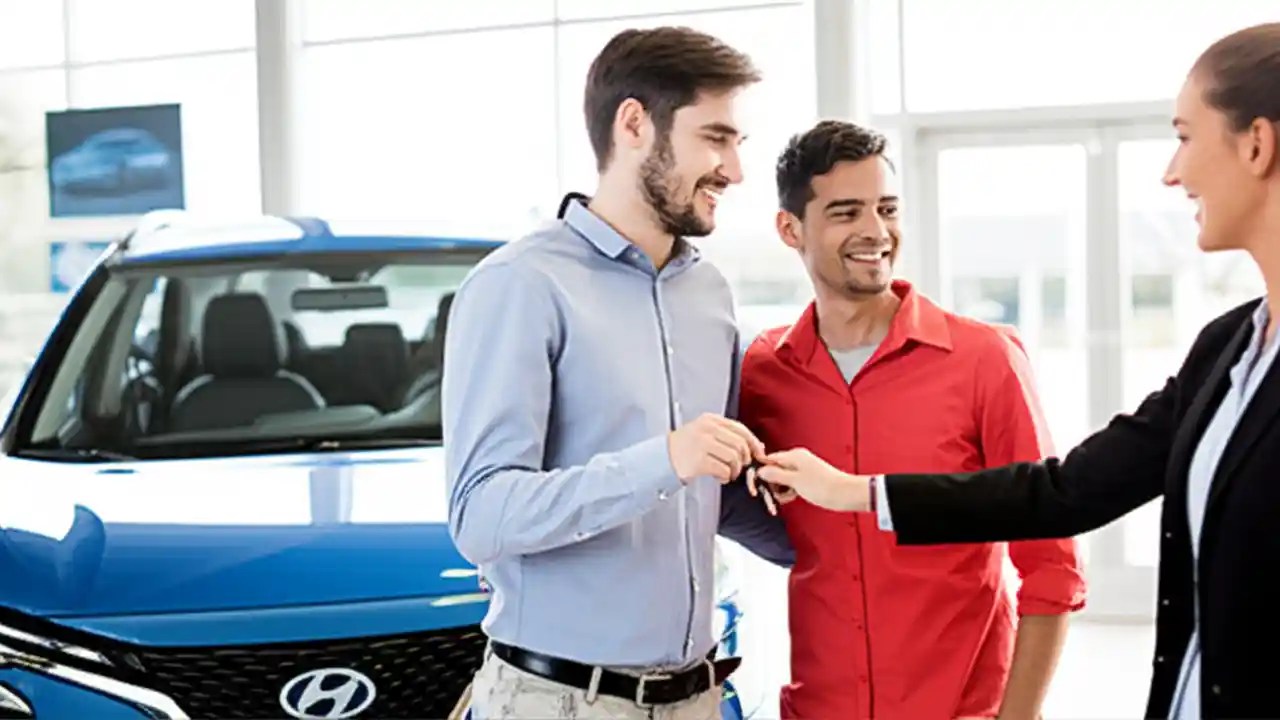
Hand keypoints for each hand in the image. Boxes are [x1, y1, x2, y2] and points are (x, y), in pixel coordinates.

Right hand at [667, 413, 766, 484]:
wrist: (663, 458)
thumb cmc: (686, 447)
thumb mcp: (705, 432)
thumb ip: (728, 435)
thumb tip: (757, 446)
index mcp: (711, 419)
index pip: (740, 429)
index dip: (753, 443)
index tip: (758, 453)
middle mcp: (707, 429)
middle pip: (740, 444)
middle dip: (744, 459)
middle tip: (740, 467)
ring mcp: (702, 444)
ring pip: (734, 458)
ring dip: (735, 470)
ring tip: (729, 473)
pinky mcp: (699, 461)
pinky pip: (724, 470)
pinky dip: (726, 477)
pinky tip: (720, 478)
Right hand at [754, 448, 871, 511]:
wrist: (846, 494)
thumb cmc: (823, 487)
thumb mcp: (795, 481)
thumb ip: (775, 474)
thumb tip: (760, 470)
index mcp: (793, 455)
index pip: (768, 459)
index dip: (761, 472)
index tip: (757, 485)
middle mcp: (797, 459)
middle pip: (774, 469)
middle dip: (772, 483)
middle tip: (773, 497)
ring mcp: (803, 468)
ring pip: (783, 477)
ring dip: (780, 489)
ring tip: (784, 499)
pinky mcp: (808, 478)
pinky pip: (792, 482)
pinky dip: (789, 490)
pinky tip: (791, 497)